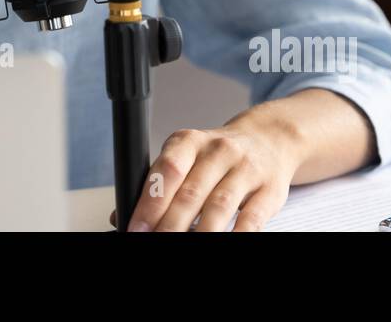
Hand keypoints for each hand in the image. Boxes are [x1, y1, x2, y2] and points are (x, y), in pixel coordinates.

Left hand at [107, 108, 303, 231]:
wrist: (269, 140)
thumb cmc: (217, 156)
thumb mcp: (185, 158)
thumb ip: (158, 184)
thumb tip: (121, 216)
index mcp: (189, 141)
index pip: (167, 169)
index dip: (150, 202)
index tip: (136, 228)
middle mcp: (218, 151)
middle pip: (190, 194)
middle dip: (169, 226)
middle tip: (155, 243)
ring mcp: (246, 169)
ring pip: (219, 207)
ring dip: (199, 235)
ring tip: (185, 249)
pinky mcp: (270, 190)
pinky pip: (250, 218)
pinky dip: (235, 236)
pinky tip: (221, 244)